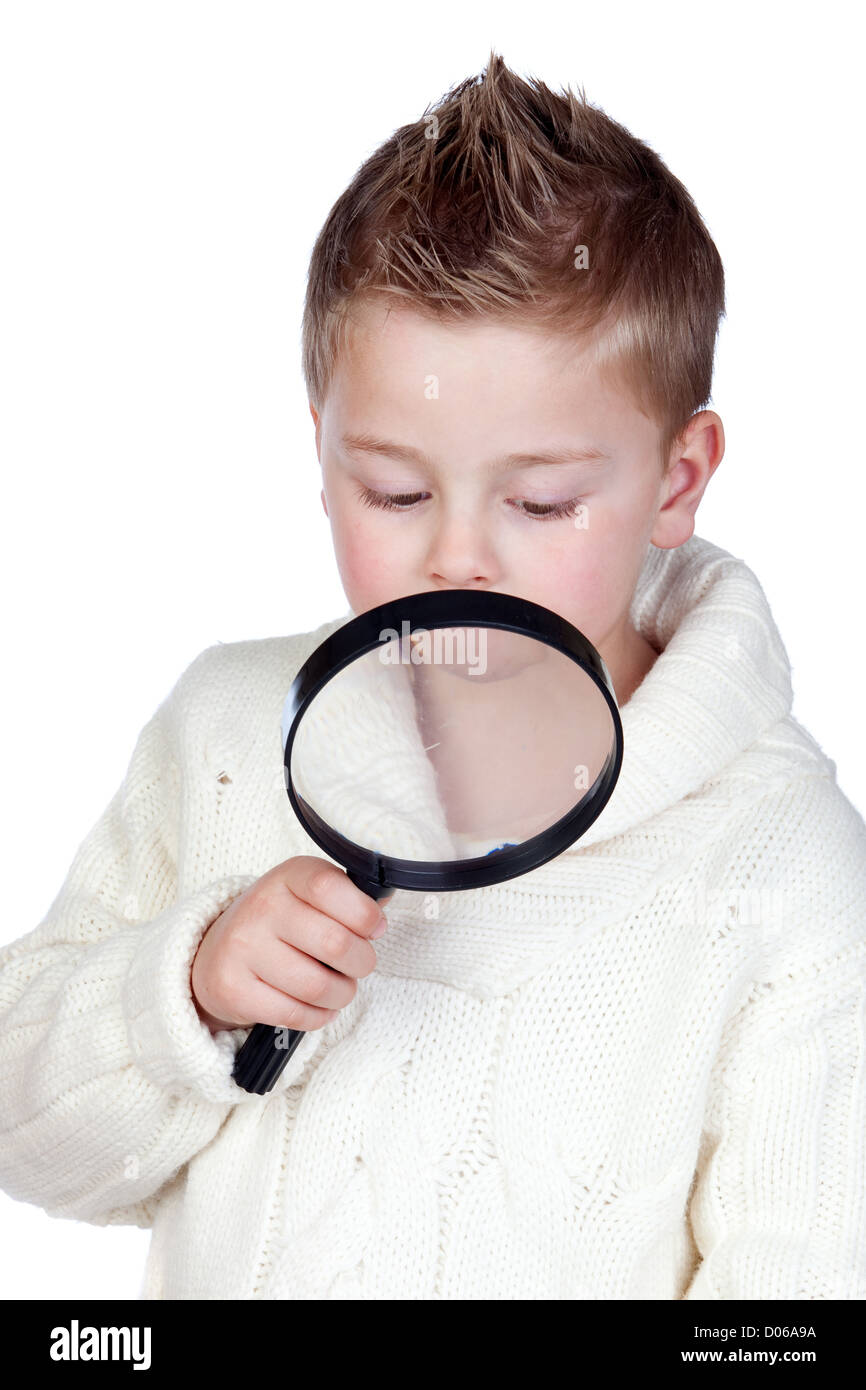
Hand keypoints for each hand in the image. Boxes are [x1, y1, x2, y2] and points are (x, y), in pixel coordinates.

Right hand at [190, 856, 388, 1032]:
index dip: (364, 913)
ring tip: (338, 987)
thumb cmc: (281, 923)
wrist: (216, 953)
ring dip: (342, 994)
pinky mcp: (234, 989)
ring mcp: (243, 948)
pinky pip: (296, 1015)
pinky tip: (316, 1005)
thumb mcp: (309, 895)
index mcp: (287, 876)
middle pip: (335, 944)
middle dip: (362, 962)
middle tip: (358, 964)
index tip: (373, 927)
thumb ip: (349, 898)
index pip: (329, 887)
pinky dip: (318, 1016)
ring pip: (319, 986)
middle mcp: (261, 907)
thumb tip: (381, 911)